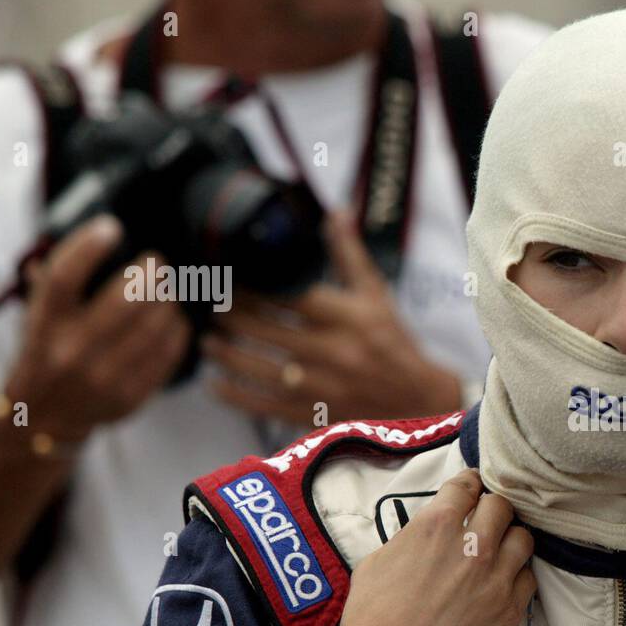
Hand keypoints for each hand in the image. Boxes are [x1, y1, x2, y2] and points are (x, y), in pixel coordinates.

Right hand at [3, 215, 191, 445]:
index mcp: (45, 323)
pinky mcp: (130, 397)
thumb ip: (60, 278)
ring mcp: (103, 378)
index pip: (64, 279)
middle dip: (151, 273)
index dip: (89, 247)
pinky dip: (178, 330)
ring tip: (168, 291)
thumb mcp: (40, 313)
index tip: (112, 227)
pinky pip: (168, 354)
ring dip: (169, 300)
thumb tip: (102, 233)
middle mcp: (72, 351)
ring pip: (155, 326)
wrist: (46, 413)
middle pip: (126, 300)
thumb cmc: (49, 347)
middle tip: (158, 263)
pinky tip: (174, 319)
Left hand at [202, 210, 461, 426]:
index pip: (288, 296)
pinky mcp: (315, 413)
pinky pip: (264, 405)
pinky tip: (215, 384)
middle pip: (266, 330)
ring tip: (207, 341)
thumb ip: (348, 254)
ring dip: (225, 354)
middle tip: (210, 306)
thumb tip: (337, 211)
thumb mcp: (376, 294)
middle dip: (231, 316)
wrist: (417, 400)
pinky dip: (235, 395)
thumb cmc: (393, 342)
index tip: (229, 275)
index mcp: (347, 317)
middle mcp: (332, 351)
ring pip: (258, 367)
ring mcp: (322, 385)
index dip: (253, 286)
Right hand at [334, 469, 535, 625]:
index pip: (467, 485)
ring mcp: (497, 578)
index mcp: (436, 526)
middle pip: (502, 506)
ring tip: (500, 552)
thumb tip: (426, 533)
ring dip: (511, 540)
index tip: (472, 489)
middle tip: (485, 522)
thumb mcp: (377, 560)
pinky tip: (503, 583)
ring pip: (524, 539)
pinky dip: (518, 576)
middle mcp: (474, 545)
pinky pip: (529, 578)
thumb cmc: (372, 618)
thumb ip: (411, 537)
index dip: (470, 485)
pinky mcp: (510, 609)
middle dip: (493, 510)